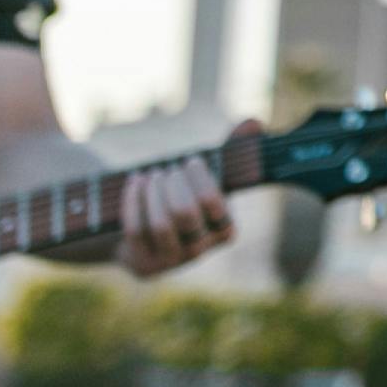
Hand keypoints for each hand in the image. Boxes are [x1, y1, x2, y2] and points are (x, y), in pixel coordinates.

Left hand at [116, 150, 233, 275]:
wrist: (144, 234)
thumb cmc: (184, 198)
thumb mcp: (206, 178)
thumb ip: (232, 150)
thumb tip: (253, 123)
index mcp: (224, 231)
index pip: (213, 202)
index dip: (199, 177)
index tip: (190, 161)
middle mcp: (200, 250)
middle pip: (185, 212)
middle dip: (173, 183)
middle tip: (167, 170)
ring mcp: (171, 260)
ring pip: (161, 224)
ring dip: (153, 191)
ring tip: (151, 175)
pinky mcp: (144, 263)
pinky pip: (136, 229)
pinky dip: (133, 200)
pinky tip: (135, 182)